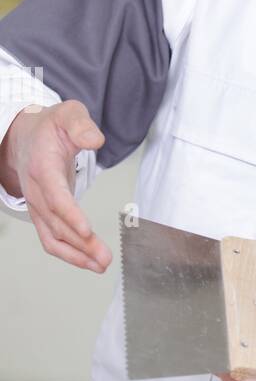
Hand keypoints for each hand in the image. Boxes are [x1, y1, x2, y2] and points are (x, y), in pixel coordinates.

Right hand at [0, 100, 110, 270]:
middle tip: (105, 257)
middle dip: (81, 243)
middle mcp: (37, 191)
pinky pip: (52, 240)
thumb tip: (95, 140)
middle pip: (57, 223)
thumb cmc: (49, 128)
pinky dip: (70, 255)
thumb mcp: (67, 114)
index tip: (87, 231)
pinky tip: (90, 263)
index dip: (70, 215)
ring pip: (53, 237)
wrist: (25, 137)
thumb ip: (80, 125)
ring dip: (77, 255)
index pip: (55, 196)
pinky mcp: (43, 215)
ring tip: (101, 265)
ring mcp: (37, 206)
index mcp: (42, 167)